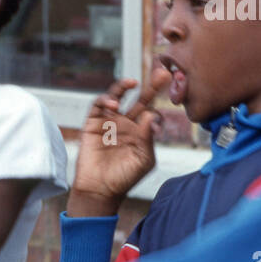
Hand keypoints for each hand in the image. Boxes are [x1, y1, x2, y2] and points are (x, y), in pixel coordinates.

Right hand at [67, 65, 169, 216]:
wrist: (99, 189)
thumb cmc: (124, 177)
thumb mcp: (143, 159)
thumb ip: (148, 138)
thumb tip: (150, 114)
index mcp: (141, 131)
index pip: (153, 110)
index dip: (160, 103)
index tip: (168, 95)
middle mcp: (127, 123)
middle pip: (140, 99)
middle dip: (151, 85)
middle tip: (163, 72)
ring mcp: (109, 122)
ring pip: (117, 96)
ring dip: (123, 87)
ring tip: (132, 82)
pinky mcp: (92, 123)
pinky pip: (98, 106)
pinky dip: (105, 101)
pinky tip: (113, 105)